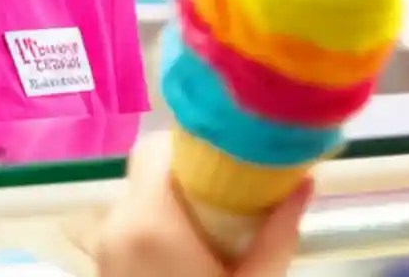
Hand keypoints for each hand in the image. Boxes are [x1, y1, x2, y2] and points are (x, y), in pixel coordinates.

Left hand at [95, 132, 312, 275]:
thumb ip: (279, 232)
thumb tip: (306, 181)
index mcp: (148, 221)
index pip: (156, 147)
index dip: (194, 145)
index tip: (232, 161)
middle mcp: (115, 225)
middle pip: (148, 171)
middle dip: (190, 175)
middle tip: (235, 195)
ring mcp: (103, 249)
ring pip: (139, 198)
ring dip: (175, 202)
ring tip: (219, 228)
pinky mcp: (102, 269)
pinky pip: (131, 227)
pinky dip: (160, 226)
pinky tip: (194, 253)